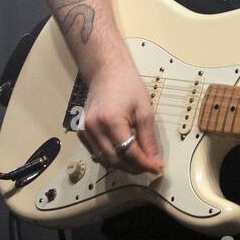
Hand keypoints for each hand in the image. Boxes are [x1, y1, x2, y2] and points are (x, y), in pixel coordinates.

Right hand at [78, 56, 162, 175]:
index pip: (128, 152)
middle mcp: (93, 128)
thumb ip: (149, 138)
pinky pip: (96, 152)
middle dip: (134, 167)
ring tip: (139, 162)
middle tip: (149, 166)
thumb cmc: (127, 86)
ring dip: (123, 165)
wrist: (106, 72)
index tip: (157, 168)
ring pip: (104, 160)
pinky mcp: (81, 132)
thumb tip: (154, 161)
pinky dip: (111, 157)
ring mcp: (84, 131)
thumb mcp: (144, 110)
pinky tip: (124, 154)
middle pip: (114, 160)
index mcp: (110, 121)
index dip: (144, 163)